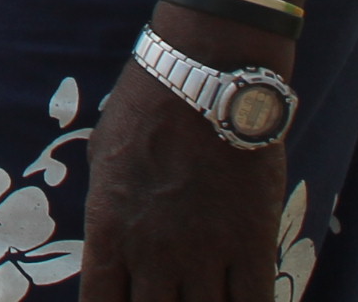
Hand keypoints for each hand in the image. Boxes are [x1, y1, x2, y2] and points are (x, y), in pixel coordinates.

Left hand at [81, 22, 289, 301]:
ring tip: (200, 300)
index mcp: (109, 229)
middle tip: (168, 298)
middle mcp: (153, 252)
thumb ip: (108, 209)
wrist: (206, 78)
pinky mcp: (253, 245)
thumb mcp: (104, 158)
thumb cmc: (147, 109)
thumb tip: (110, 245)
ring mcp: (205, 253)